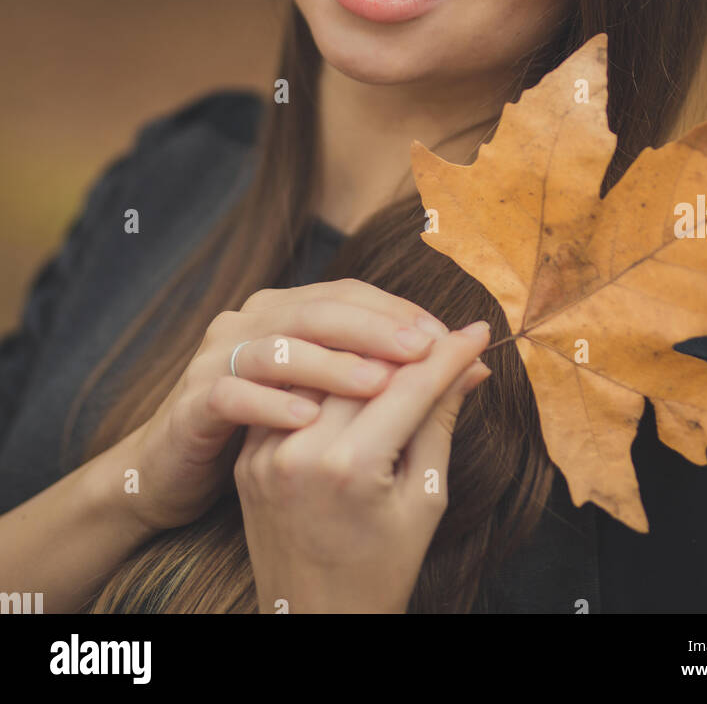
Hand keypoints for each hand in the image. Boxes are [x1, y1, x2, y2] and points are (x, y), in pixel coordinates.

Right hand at [123, 279, 448, 533]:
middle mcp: (252, 321)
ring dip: (330, 363)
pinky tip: (308, 420)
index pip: (351, 295)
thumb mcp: (331, 403)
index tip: (449, 337)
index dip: (399, 312)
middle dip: (375, 327)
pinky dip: (271, 404)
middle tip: (425, 347)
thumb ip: (393, 380)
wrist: (170, 472)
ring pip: (277, 345)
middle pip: (318, 309)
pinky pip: (232, 394)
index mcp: (287, 311)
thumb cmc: (265, 433)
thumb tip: (475, 366)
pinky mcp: (192, 401)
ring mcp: (217, 358)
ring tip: (378, 382)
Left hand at [234, 320, 491, 614]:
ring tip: (404, 339)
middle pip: (363, 367)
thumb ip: (439, 424)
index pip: (410, 387)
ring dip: (364, 348)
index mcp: (349, 468)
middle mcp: (299, 451)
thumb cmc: (380, 570)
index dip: (449, 355)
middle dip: (408, 342)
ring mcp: (265, 451)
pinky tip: (355, 364)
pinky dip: (325, 375)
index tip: (479, 330)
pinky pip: (291, 394)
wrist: (312, 624)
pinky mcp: (247, 454)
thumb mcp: (423, 501)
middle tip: (444, 330)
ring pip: (322, 369)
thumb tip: (470, 366)